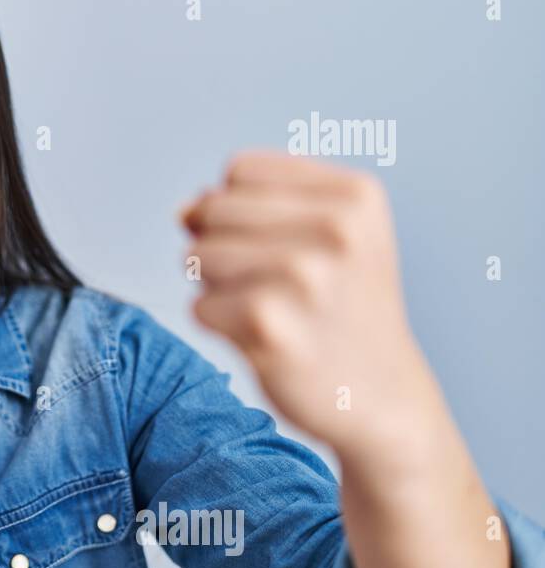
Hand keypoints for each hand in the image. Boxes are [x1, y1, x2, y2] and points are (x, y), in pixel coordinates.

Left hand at [180, 151, 439, 460]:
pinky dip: (218, 325)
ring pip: (196, 255)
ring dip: (216, 286)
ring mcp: (303, 277)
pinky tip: (264, 339)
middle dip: (220, 244)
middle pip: (211, 208)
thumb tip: (184, 210)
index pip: (238, 171)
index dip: (237, 208)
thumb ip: (254, 203)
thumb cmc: (342, 307)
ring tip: (269, 308)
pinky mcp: (269, 325)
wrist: (382, 396)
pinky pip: (199, 307)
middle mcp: (336, 229)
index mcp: (355, 195)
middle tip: (271, 284)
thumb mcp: (332, 235)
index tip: (278, 244)